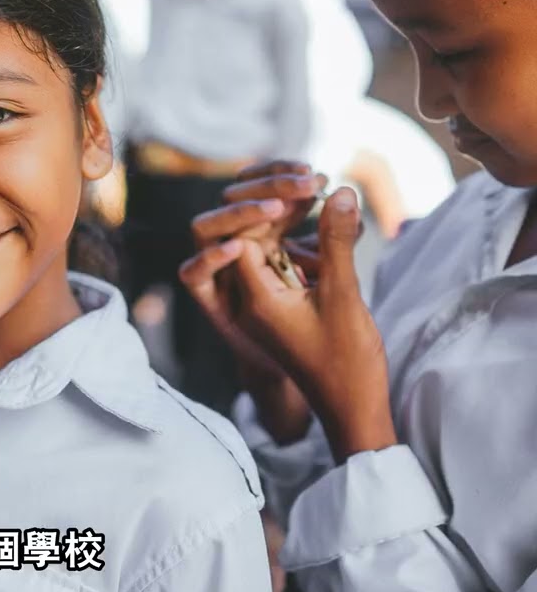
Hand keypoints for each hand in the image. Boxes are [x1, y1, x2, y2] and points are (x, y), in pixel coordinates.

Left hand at [179, 162, 323, 441]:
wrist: (352, 407)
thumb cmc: (346, 360)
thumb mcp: (343, 296)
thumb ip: (335, 242)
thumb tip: (337, 190)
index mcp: (253, 298)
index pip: (239, 238)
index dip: (267, 208)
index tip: (305, 192)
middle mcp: (251, 297)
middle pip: (243, 236)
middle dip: (274, 206)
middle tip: (315, 184)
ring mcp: (266, 300)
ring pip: (265, 244)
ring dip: (293, 221)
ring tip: (326, 195)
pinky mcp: (285, 301)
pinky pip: (283, 260)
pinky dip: (306, 242)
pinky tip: (343, 230)